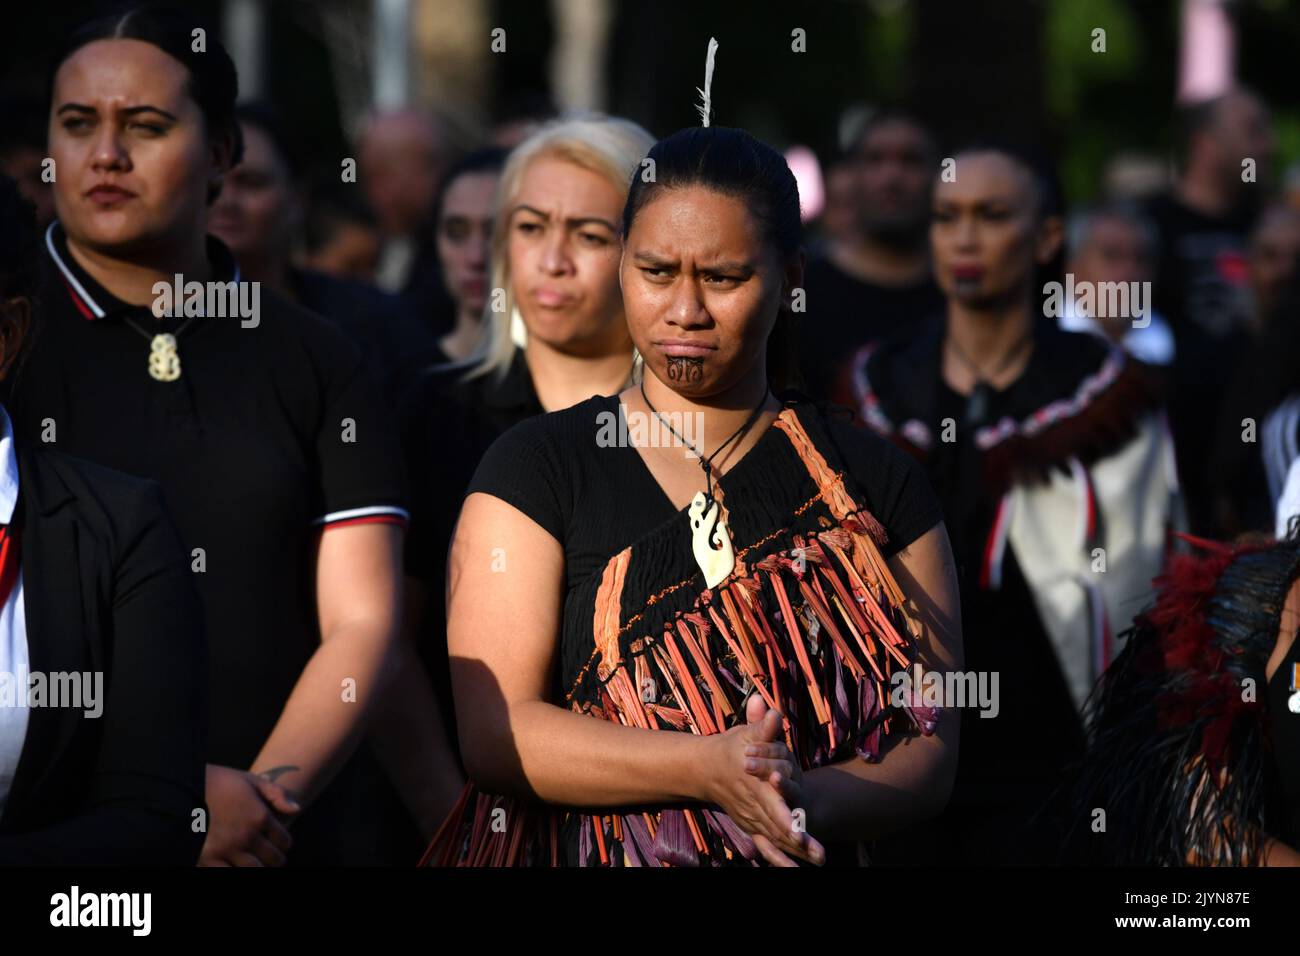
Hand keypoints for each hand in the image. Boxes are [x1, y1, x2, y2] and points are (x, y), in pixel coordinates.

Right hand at [198, 764, 299, 866]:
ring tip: (257, 863)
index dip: (285, 843)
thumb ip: (276, 794)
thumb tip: (297, 809)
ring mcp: (228, 849)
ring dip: (259, 867)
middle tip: (273, 857)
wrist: (180, 788)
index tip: (281, 843)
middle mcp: (247, 836)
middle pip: (273, 858)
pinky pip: (228, 874)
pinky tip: (235, 865)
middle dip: (276, 858)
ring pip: (254, 869)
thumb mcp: (250, 780)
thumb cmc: (218, 781)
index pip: (284, 840)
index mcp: (260, 816)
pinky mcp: (208, 859)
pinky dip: (235, 870)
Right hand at [740, 694, 817, 860]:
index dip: (785, 817)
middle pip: (777, 827)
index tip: (799, 830)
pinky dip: (779, 860)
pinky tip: (795, 870)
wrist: (704, 769)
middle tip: (819, 853)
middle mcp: (752, 806)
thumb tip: (774, 711)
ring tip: (819, 859)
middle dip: (798, 840)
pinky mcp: (750, 827)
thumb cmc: (731, 748)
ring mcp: (750, 819)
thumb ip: (762, 727)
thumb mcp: (746, 733)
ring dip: (795, 852)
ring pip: (774, 839)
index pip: (771, 803)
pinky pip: (766, 848)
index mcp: (754, 784)